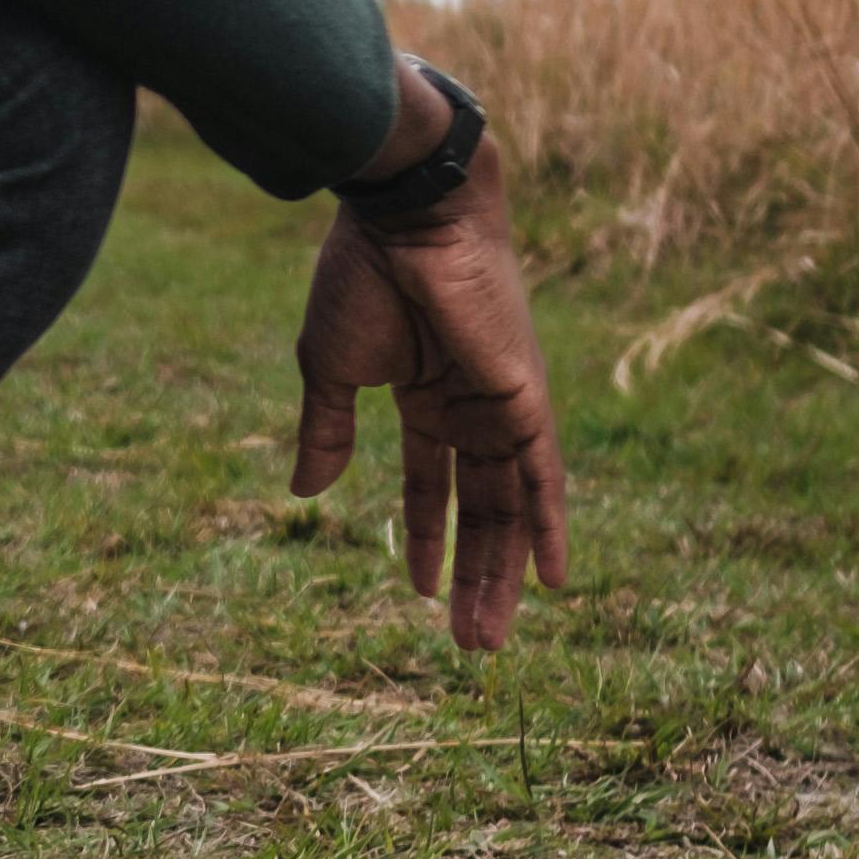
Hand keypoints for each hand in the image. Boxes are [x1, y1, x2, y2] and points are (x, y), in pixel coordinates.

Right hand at [290, 139, 571, 653]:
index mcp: (425, 393)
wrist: (405, 216)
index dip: (425, 535)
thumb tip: (305, 495)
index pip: (431, 482)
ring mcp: (504, 406)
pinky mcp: (526, 401)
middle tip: (468, 642)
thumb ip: (325, 432)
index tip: (420, 589)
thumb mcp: (330, 369)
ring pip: (510, 508)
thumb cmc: (362, 275)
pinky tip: (553, 580)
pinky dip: (551, 528)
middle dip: (473, 576)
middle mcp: (473, 406)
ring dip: (504, 575)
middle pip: (479, 509)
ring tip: (486, 638)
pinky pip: (545, 478)